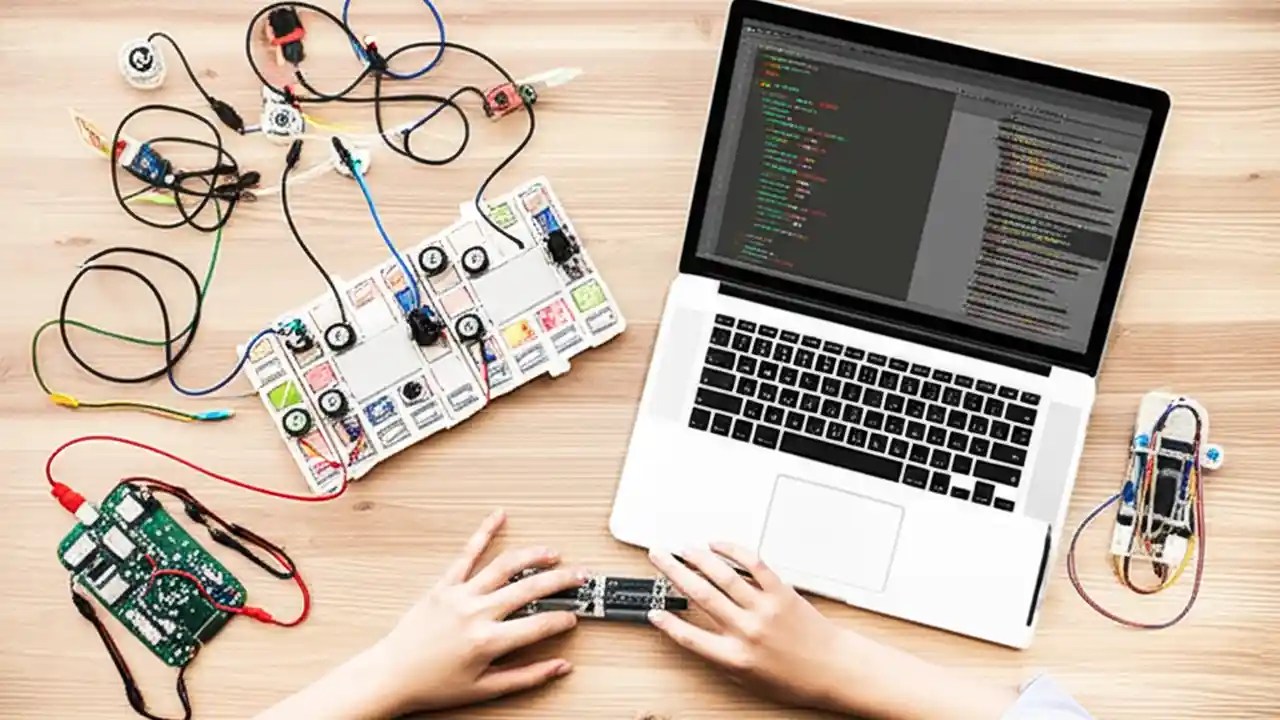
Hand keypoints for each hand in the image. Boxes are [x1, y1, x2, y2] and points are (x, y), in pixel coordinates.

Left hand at [256, 510, 587, 719]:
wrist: (392, 674)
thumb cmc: (433, 684)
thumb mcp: (485, 689)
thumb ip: (527, 676)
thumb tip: (559, 668)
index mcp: (488, 640)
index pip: (539, 625)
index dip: (563, 620)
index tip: (573, 617)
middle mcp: (476, 612)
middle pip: (529, 589)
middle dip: (561, 580)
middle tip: (579, 576)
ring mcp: (459, 595)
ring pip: (504, 566)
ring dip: (532, 555)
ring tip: (552, 552)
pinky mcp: (443, 585)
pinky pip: (466, 554)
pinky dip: (484, 532)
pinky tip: (498, 516)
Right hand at [647, 543, 855, 710]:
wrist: (833, 670)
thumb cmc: (796, 678)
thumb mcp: (750, 680)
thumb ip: (723, 658)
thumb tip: (702, 638)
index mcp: (735, 657)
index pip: (689, 636)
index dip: (667, 622)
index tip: (654, 611)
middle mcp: (746, 630)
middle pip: (699, 595)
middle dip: (673, 572)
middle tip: (659, 557)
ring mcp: (763, 609)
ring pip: (722, 576)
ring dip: (698, 558)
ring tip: (684, 549)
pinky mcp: (781, 592)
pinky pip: (754, 564)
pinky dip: (734, 551)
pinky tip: (719, 545)